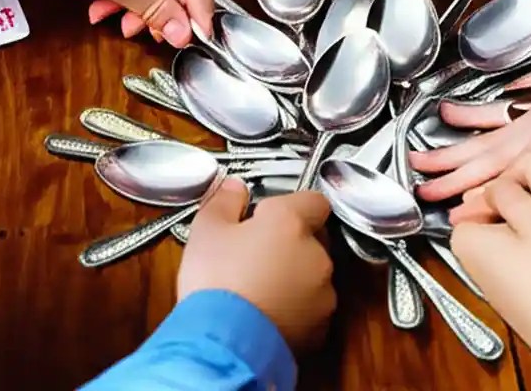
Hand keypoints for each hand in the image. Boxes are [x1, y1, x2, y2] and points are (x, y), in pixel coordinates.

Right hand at [177, 180, 335, 349]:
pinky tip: (267, 314)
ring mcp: (323, 291)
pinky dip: (295, 309)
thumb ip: (224, 202)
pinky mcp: (321, 326)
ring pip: (313, 275)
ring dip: (294, 278)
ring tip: (258, 291)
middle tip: (257, 255)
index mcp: (291, 222)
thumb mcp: (207, 232)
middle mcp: (316, 253)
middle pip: (313, 238)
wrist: (224, 343)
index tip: (269, 216)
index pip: (313, 200)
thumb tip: (235, 187)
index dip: (292, 206)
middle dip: (291, 243)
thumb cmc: (215, 281)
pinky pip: (310, 308)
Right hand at [413, 60, 530, 221]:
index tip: (437, 203)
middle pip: (484, 142)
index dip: (463, 189)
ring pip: (495, 115)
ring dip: (463, 122)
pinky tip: (485, 102)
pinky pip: (519, 95)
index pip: (494, 171)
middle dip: (448, 158)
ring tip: (434, 122)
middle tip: (416, 168)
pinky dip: (497, 101)